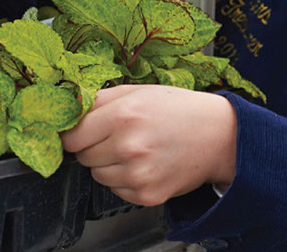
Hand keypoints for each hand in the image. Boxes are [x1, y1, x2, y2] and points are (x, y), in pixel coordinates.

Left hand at [59, 84, 236, 206]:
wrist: (218, 136)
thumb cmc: (178, 109)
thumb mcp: (137, 91)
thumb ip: (98, 99)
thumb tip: (67, 107)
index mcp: (122, 116)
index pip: (71, 137)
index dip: (73, 134)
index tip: (80, 131)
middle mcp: (128, 147)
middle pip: (82, 157)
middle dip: (93, 146)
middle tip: (117, 136)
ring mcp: (138, 175)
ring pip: (97, 175)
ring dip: (108, 164)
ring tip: (134, 149)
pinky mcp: (147, 195)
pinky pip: (116, 190)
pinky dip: (124, 180)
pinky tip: (144, 164)